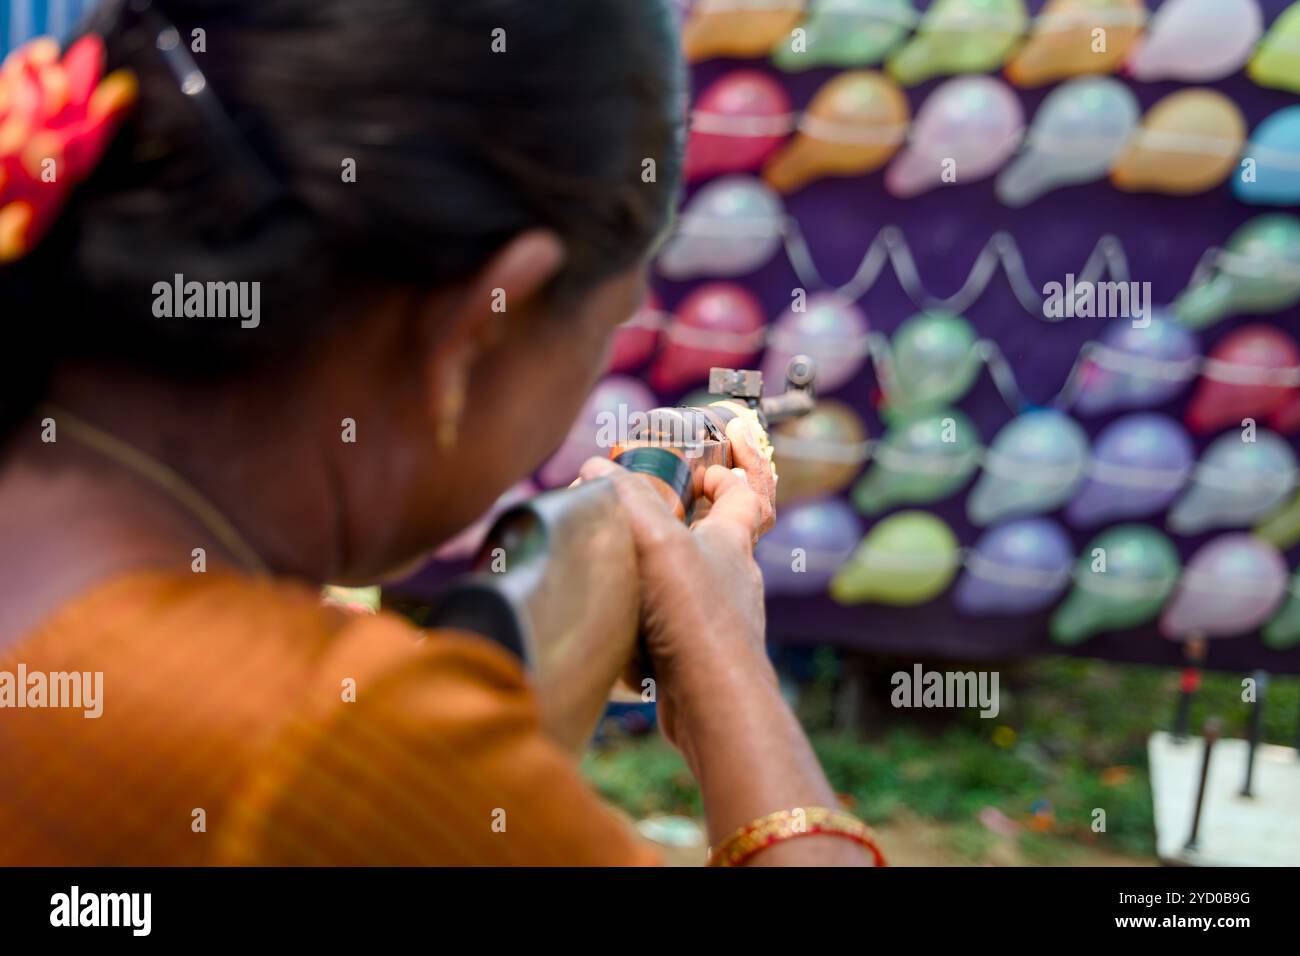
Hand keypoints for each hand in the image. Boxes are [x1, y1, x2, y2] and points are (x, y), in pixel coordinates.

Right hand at [577, 417, 777, 746]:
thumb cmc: (696, 617)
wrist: (712, 702)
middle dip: (681, 525)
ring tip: (620, 569)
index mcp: (733, 543)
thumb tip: (595, 468)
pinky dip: (652, 622)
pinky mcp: (702, 659)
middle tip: (640, 519)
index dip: (726, 476)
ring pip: (694, 587)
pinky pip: (676, 630)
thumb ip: (628, 498)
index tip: (697, 470)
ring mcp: (721, 622)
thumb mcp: (659, 540)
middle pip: (715, 540)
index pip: (745, 495)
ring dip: (662, 576)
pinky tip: (621, 624)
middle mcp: (735, 580)